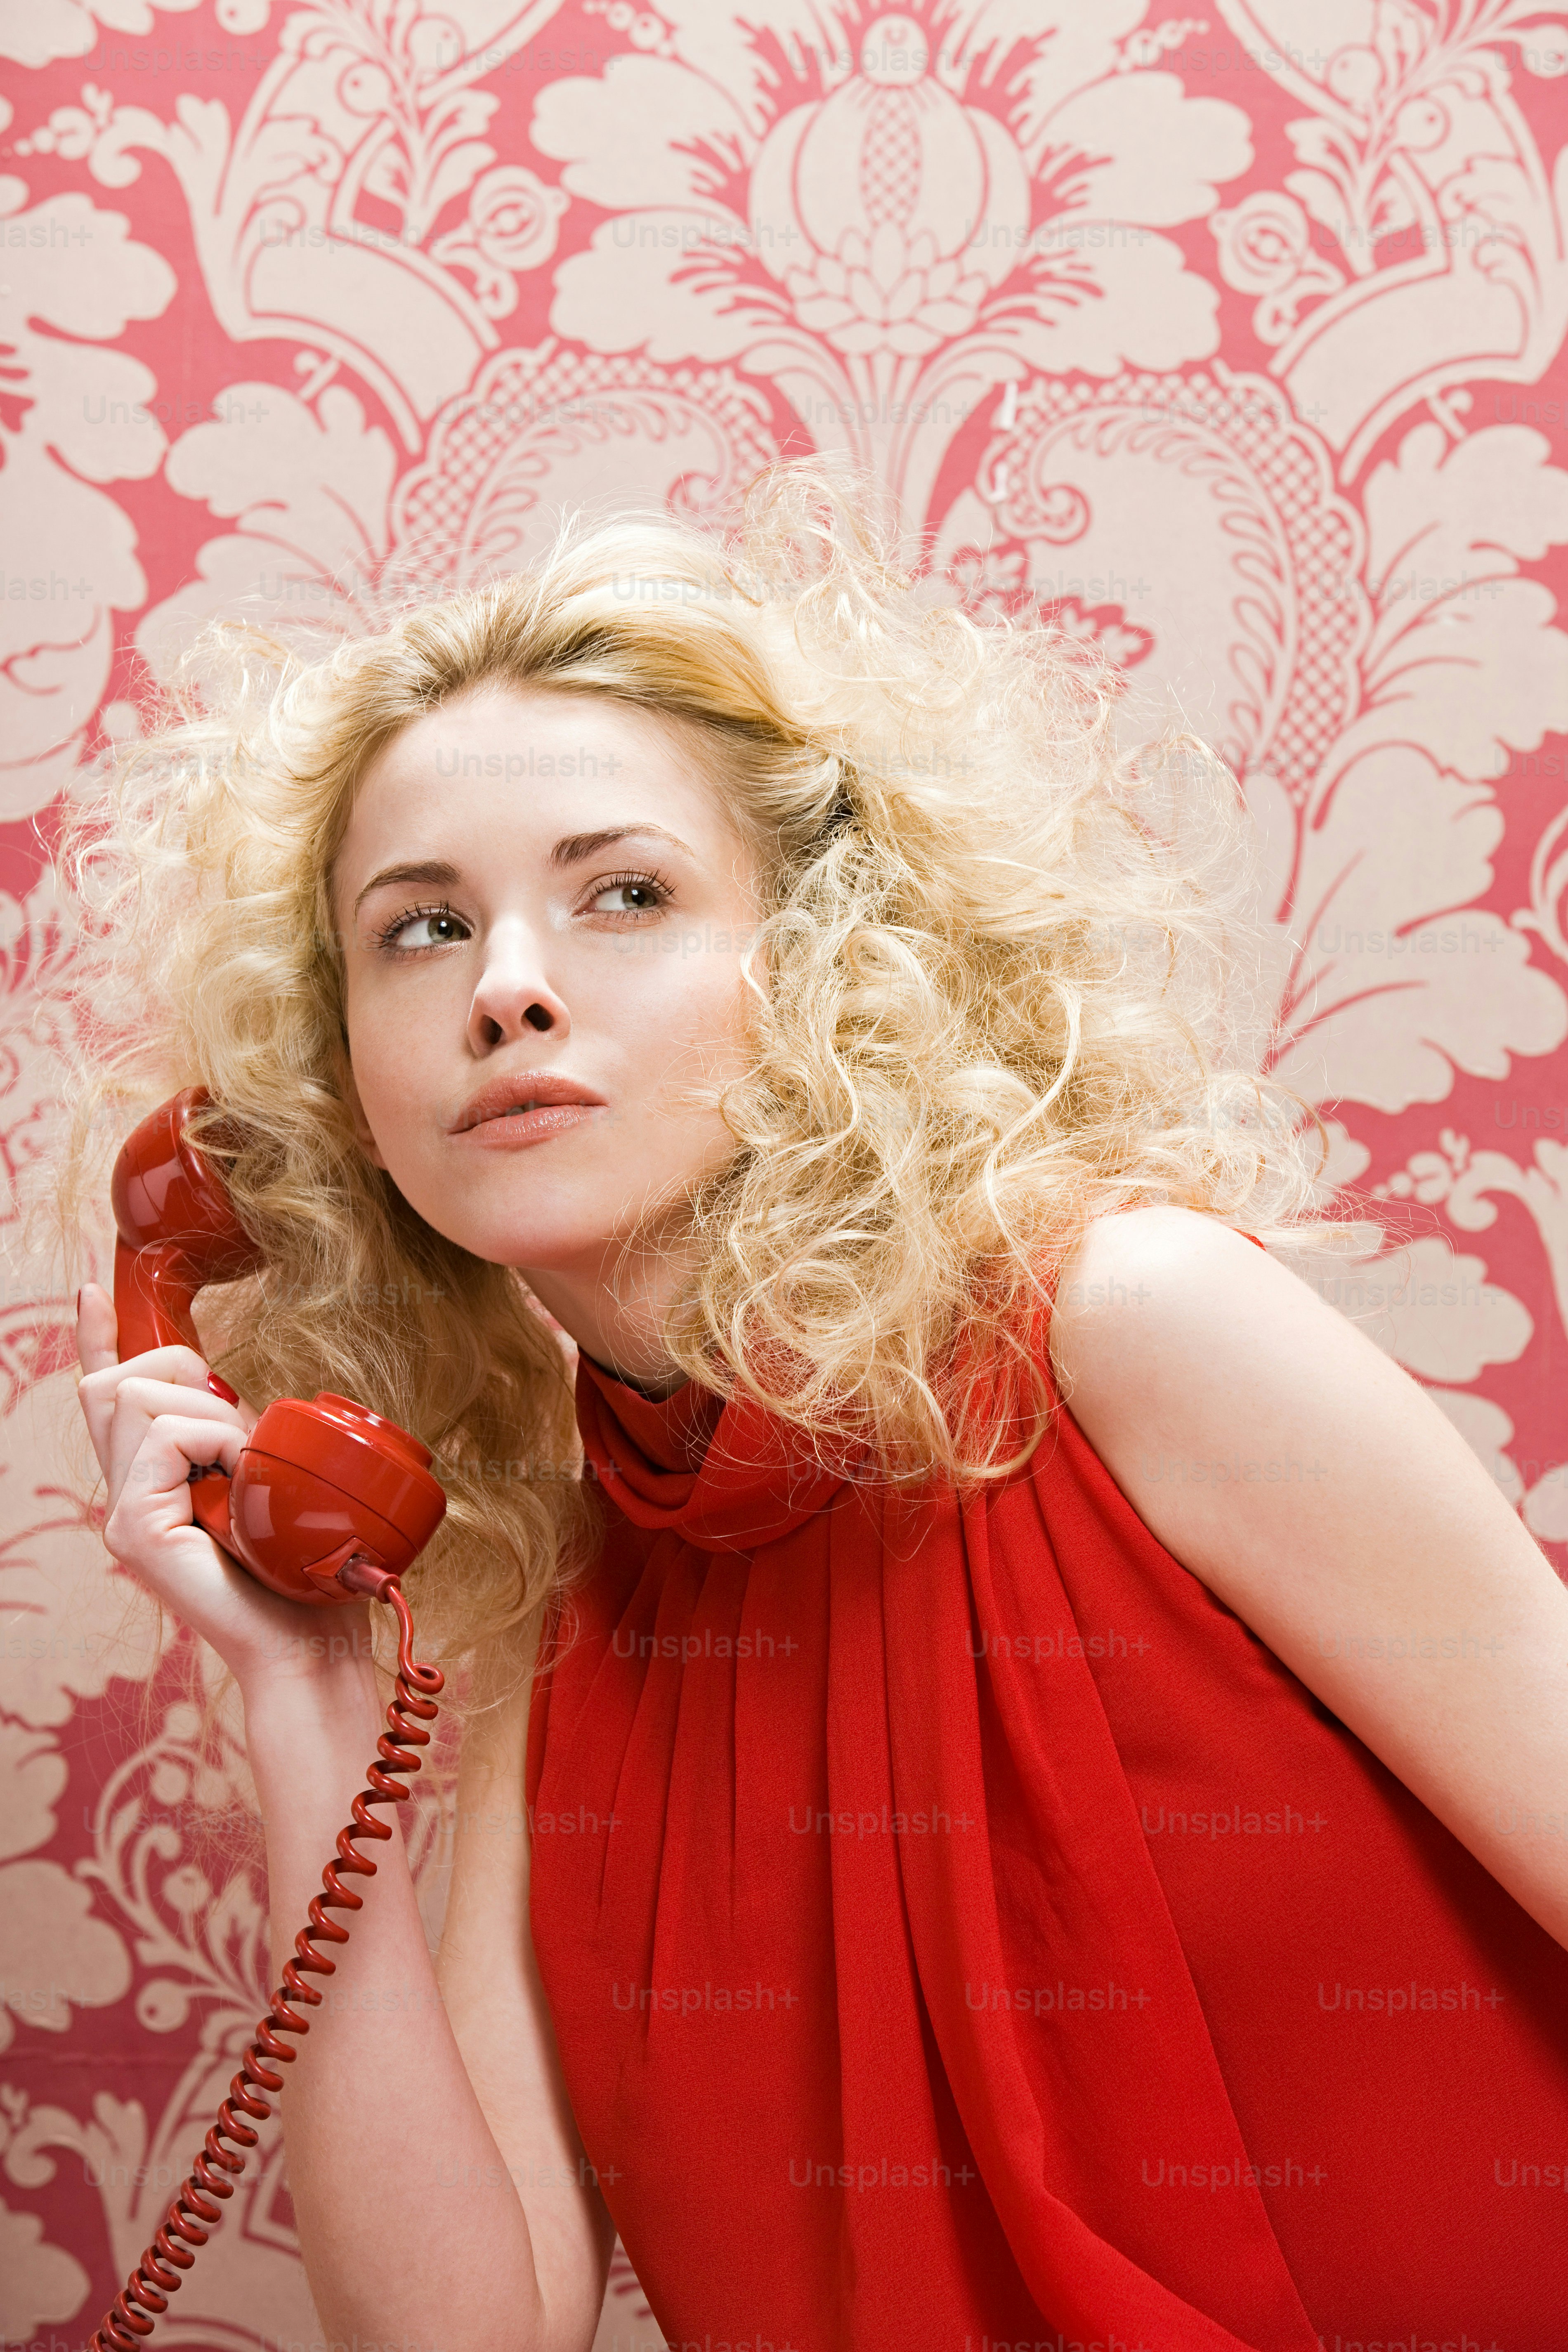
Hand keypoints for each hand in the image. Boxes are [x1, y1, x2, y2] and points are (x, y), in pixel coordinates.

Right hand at [74, 1281, 377, 1702]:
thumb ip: (234, 1437)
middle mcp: (124, 1495)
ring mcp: (122, 1512)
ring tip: (246, 1468)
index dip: (99, 1340)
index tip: (93, 1293)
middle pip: (121, 1382)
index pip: (107, 1398)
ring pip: (140, 1397)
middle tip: (238, 1429)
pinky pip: (165, 1435)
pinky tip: (239, 1479)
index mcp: (150, 1481)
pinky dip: (216, 1439)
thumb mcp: (266, 1478)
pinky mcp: (133, 1528)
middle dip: (185, 1371)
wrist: (306, 1643)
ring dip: (212, 1413)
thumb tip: (225, 1391)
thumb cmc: (300, 1570)